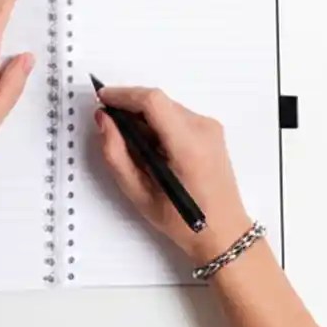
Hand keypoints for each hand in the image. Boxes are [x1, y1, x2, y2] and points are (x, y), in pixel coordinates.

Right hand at [95, 88, 252, 264]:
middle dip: (130, 108)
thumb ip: (116, 154)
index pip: (153, 102)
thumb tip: (104, 120)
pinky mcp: (211, 131)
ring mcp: (210, 128)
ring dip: (144, 118)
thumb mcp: (139, 193)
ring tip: (133, 146)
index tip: (103, 98)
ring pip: (166, 107)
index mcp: (188, 146)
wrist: (223, 231)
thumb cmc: (185, 221)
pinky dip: (158, 124)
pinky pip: (177, 116)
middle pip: (158, 102)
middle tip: (110, 125)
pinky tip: (152, 148)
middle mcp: (203, 130)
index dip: (123, 95)